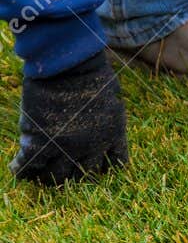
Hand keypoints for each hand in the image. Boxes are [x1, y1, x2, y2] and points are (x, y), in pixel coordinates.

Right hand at [10, 51, 128, 185]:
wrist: (69, 65)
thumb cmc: (90, 72)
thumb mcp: (111, 96)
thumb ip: (107, 116)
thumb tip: (102, 119)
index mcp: (113, 135)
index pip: (115, 165)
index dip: (102, 166)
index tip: (90, 165)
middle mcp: (92, 147)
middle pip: (82, 175)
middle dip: (70, 176)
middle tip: (56, 174)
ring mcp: (67, 147)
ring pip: (56, 177)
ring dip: (46, 177)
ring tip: (37, 175)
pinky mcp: (40, 143)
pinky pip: (29, 166)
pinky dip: (22, 170)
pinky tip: (17, 169)